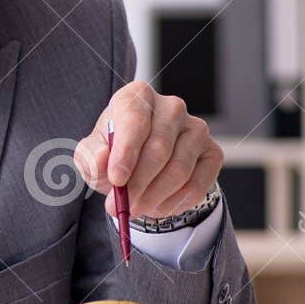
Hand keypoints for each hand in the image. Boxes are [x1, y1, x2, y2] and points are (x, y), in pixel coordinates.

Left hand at [74, 80, 223, 219]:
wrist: (140, 163)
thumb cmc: (113, 152)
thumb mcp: (92, 154)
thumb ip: (91, 156)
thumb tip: (103, 158)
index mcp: (138, 96)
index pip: (135, 120)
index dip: (126, 153)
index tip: (116, 180)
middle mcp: (171, 107)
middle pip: (159, 149)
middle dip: (138, 184)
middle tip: (122, 207)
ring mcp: (196, 129)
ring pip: (179, 170)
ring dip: (154, 198)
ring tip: (136, 208)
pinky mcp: (213, 152)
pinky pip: (198, 185)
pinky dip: (174, 203)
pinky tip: (157, 206)